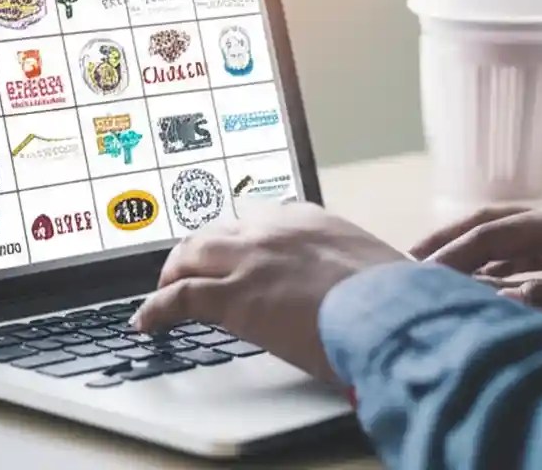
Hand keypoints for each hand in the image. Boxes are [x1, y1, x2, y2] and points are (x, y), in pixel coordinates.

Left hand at [131, 202, 404, 383]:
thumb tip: (368, 297)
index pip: (262, 220)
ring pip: (191, 256)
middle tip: (188, 270)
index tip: (238, 249)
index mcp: (312, 221)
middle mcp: (275, 231)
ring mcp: (251, 261)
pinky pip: (179, 299)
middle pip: (217, 232)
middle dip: (197, 251)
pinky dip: (156, 309)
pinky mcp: (233, 297)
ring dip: (173, 273)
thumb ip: (359, 276)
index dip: (242, 238)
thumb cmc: (395, 301)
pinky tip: (146, 321)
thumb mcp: (379, 273)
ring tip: (164, 291)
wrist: (390, 313)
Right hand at [410, 202, 541, 333]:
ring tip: (438, 270)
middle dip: (451, 239)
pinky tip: (490, 280)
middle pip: (494, 221)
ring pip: (511, 233)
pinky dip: (503, 260)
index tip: (416, 272)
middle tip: (408, 258)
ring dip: (474, 249)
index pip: (494, 233)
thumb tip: (499, 298)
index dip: (453, 254)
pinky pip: (533, 248)